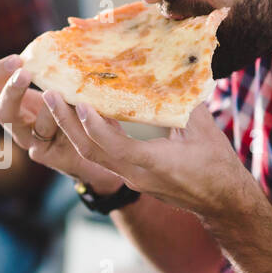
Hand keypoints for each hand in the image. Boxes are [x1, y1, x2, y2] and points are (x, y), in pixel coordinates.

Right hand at [0, 55, 123, 189]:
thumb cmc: (85, 112)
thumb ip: (65, 70)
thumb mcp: (72, 87)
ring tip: (67, 97)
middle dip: (11, 89)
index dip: (0, 71)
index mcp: (19, 103)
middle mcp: (20, 124)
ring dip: (48, 109)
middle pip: (1, 110)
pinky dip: (61, 122)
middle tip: (24, 73)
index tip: (18, 59)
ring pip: (27, 126)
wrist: (102, 150)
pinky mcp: (45, 156)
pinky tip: (78, 112)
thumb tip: (73, 32)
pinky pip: (47, 139)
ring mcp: (31, 142)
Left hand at [44, 96, 247, 217]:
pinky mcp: (131, 176)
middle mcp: (134, 174)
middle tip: (49, 94)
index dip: (93, 125)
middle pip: (90, 151)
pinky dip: (90, 134)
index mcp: (152, 164)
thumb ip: (184, 103)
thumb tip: (175, 70)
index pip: (113, 146)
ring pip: (92, 154)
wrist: (222, 202)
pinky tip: (82, 113)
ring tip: (56, 100)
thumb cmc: (217, 166)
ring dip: (72, 128)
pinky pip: (103, 155)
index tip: (78, 102)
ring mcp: (130, 177)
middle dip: (66, 122)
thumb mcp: (204, 130)